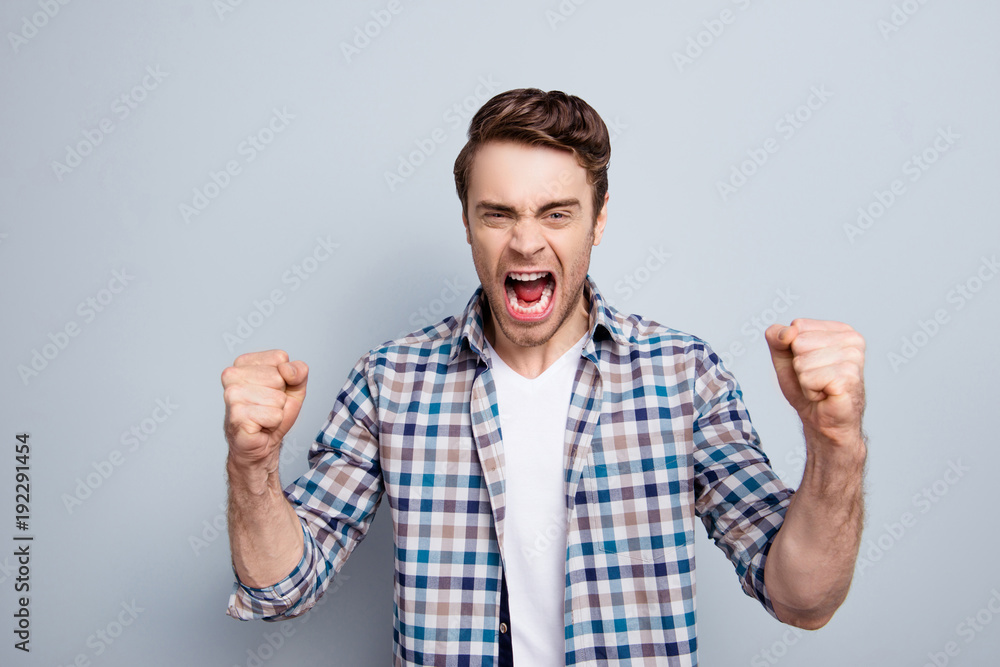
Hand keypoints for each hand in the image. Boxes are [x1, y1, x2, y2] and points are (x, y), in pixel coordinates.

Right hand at [221, 349, 308, 471]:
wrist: (263, 442)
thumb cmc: (273, 412)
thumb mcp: (295, 386)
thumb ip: (299, 371)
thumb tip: (287, 370)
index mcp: (243, 362)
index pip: (280, 358)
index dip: (285, 378)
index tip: (273, 390)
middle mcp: (232, 375)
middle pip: (278, 378)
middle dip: (280, 396)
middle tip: (267, 406)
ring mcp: (232, 396)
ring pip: (277, 398)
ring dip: (277, 411)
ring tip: (263, 416)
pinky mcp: (236, 416)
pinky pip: (274, 416)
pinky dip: (274, 423)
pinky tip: (260, 426)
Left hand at [765, 319, 865, 446]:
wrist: (823, 421)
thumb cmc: (809, 387)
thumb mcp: (785, 357)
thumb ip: (777, 336)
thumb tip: (788, 332)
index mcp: (841, 330)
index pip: (797, 326)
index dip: (794, 350)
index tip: (810, 364)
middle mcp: (852, 340)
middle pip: (798, 342)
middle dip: (799, 366)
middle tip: (816, 379)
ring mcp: (853, 359)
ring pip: (801, 362)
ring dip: (804, 381)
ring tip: (821, 387)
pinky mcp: (848, 378)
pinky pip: (808, 379)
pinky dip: (809, 391)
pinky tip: (825, 395)